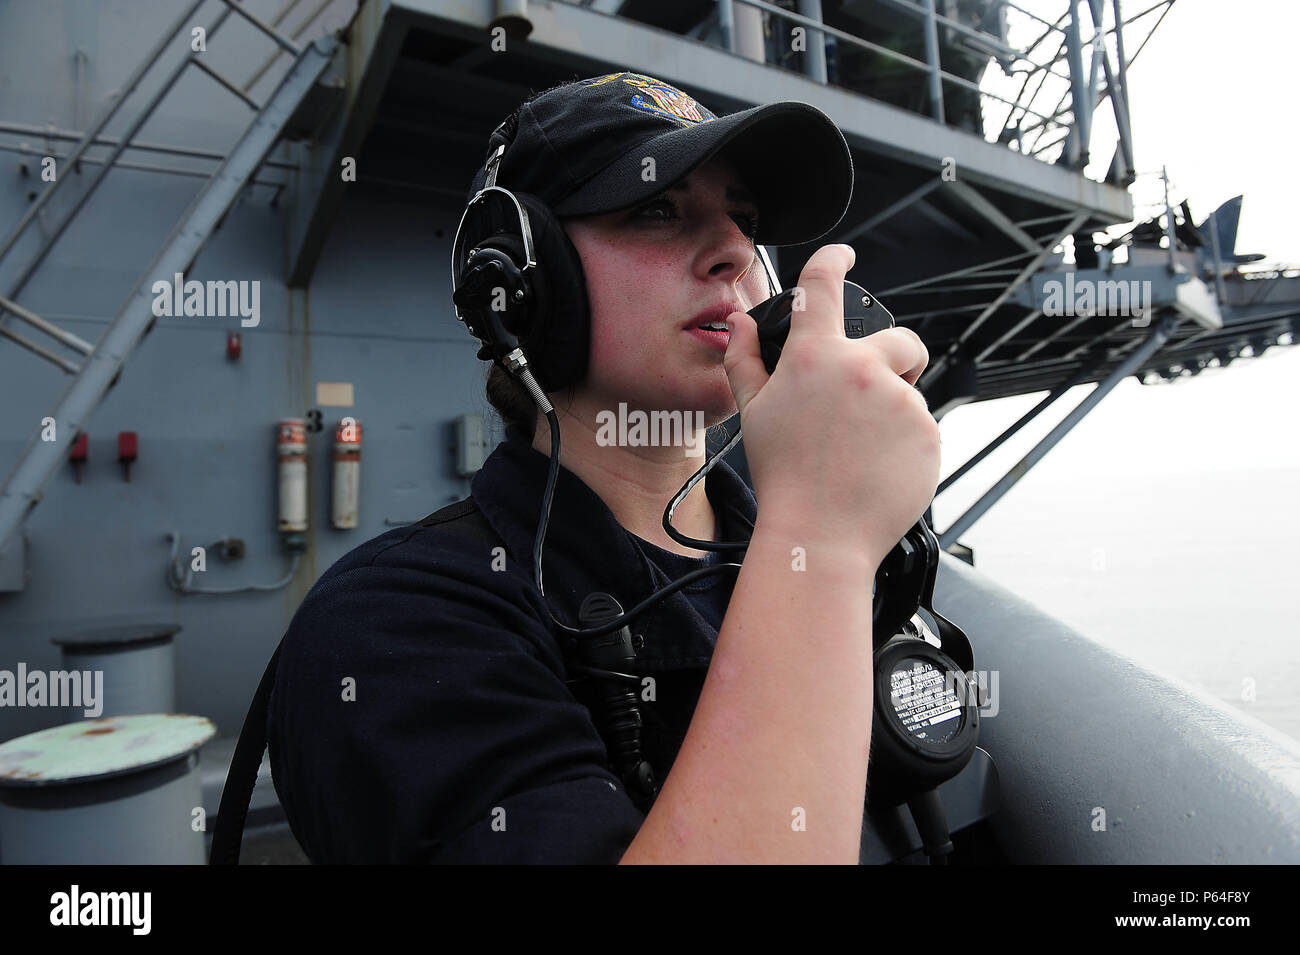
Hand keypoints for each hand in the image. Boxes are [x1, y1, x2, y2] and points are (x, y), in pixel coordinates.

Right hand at [723, 244, 938, 558]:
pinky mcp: (929, 435)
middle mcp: (863, 370)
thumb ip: (745, 359)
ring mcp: (902, 403)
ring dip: (892, 412)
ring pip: (910, 393)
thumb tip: (738, 322)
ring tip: (860, 451)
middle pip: (901, 340)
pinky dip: (905, 443)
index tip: (844, 254)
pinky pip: (923, 427)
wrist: (820, 535)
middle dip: (894, 360)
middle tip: (870, 396)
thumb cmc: (783, 477)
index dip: (833, 258)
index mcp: (815, 357)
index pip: (823, 286)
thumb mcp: (753, 413)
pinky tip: (877, 468)